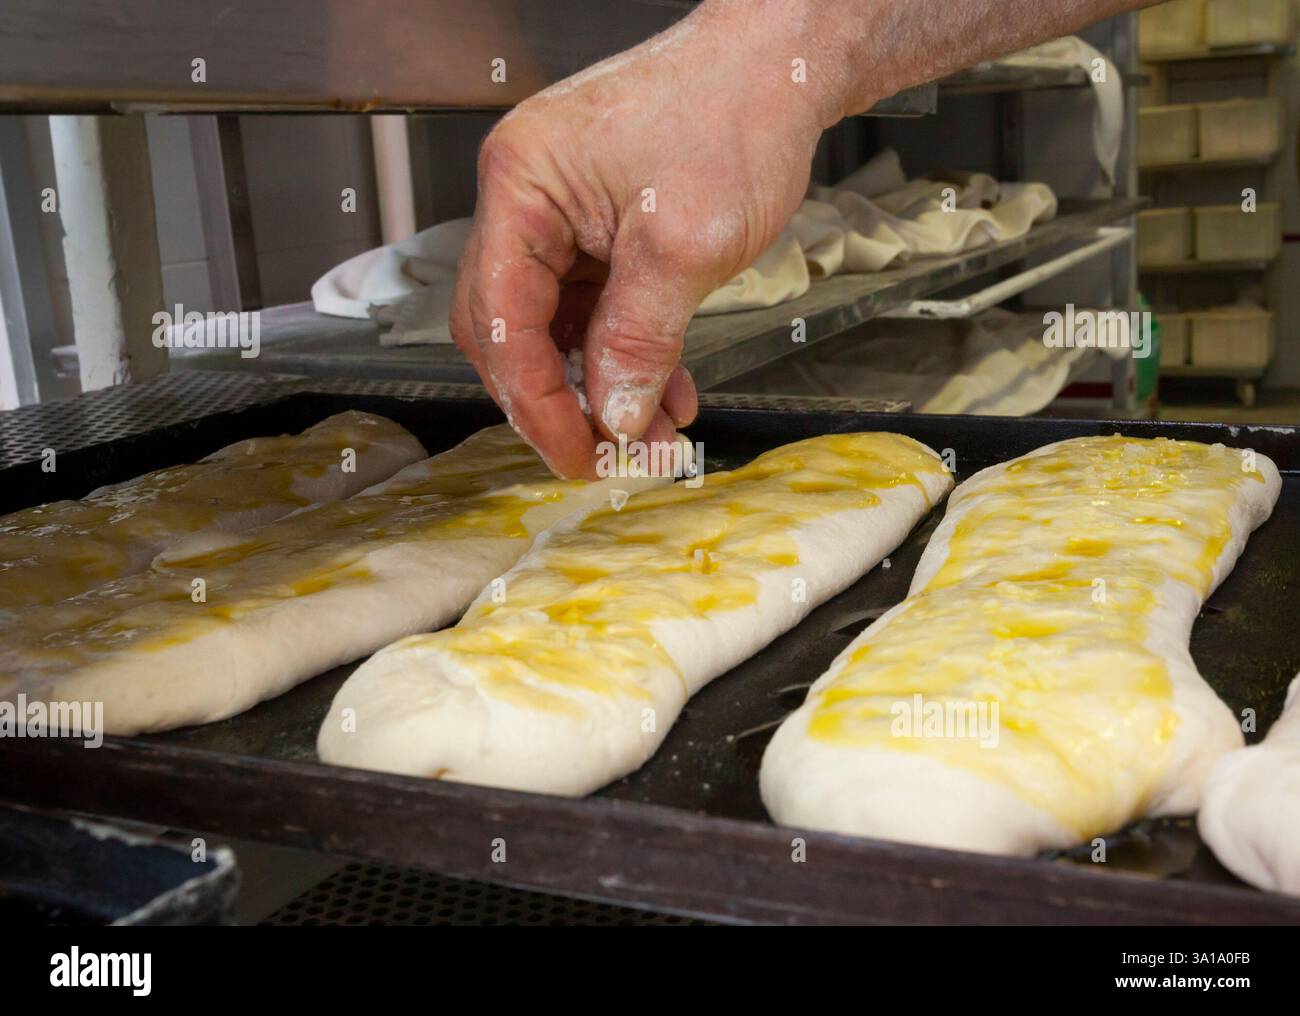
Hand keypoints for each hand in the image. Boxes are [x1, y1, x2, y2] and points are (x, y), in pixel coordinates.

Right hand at [449, 1, 842, 476]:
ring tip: (651, 436)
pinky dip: (628, 355)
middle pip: (513, 328)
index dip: (533, 399)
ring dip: (601, 387)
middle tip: (604, 456)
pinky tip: (668, 392)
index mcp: (521, 185)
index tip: (575, 453)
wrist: (783, 66)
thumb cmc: (733, 110)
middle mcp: (529, 200)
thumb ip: (638, 338)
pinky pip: (599, 310)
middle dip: (560, 401)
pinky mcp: (602, 231)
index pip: (499, 316)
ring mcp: (564, 216)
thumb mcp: (684, 244)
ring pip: (561, 329)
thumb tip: (612, 413)